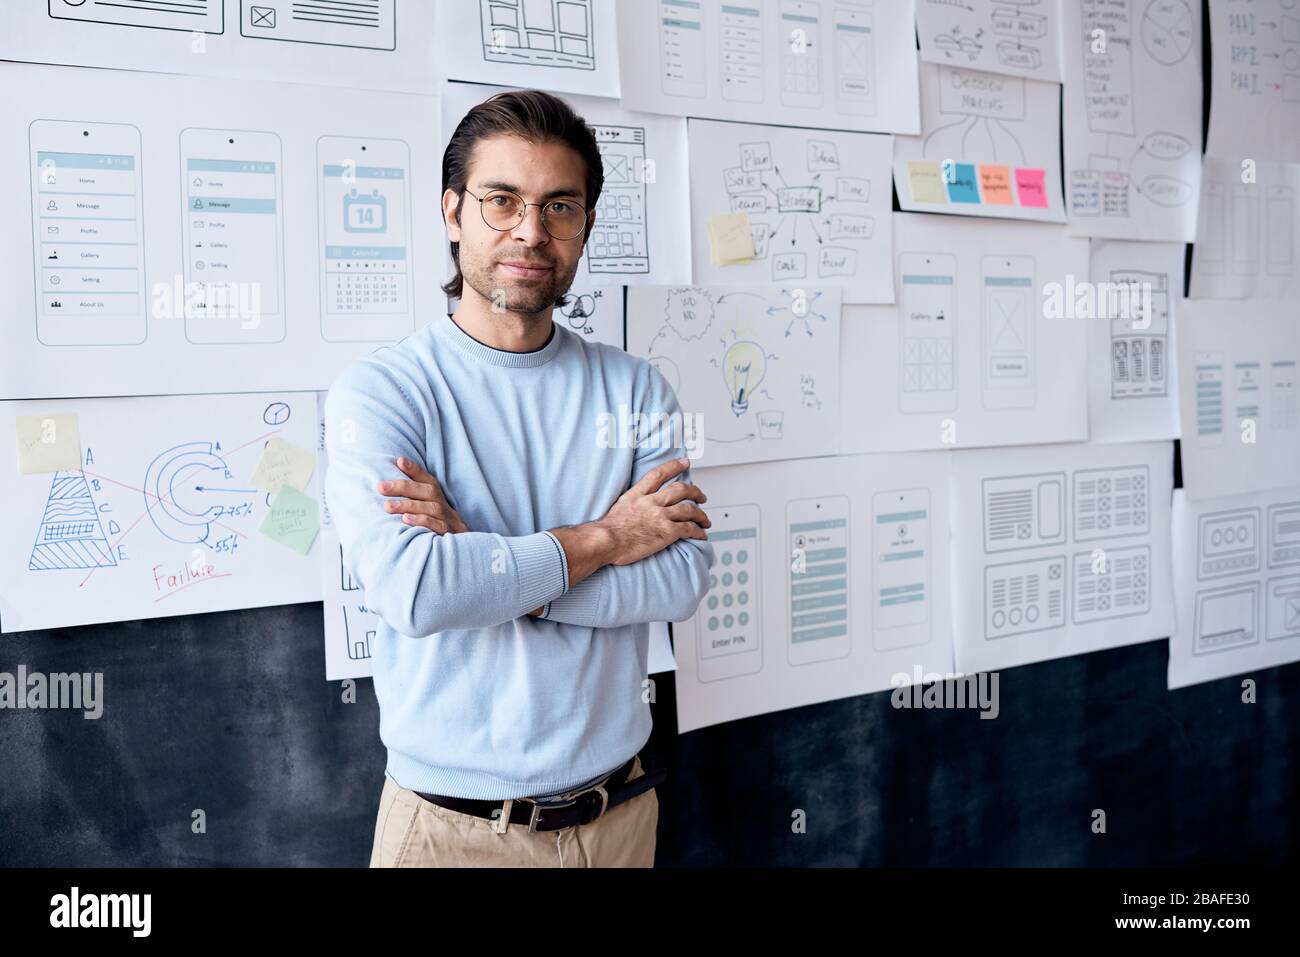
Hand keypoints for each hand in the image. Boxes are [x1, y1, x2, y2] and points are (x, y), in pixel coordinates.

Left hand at [377, 456, 468, 534]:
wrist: (464, 552)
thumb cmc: (438, 529)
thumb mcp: (429, 512)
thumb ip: (414, 499)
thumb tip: (393, 478)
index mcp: (439, 499)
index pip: (428, 480)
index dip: (415, 470)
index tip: (400, 461)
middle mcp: (444, 506)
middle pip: (428, 491)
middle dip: (404, 487)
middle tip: (381, 487)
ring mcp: (448, 520)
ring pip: (431, 508)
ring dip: (408, 505)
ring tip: (387, 506)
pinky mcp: (449, 535)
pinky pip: (437, 526)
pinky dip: (422, 522)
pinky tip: (406, 520)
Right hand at [595, 457, 709, 565]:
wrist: (605, 540)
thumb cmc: (607, 530)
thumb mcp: (618, 507)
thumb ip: (631, 503)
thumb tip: (636, 508)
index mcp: (638, 494)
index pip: (659, 474)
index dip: (674, 466)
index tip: (685, 462)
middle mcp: (651, 502)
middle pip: (680, 490)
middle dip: (695, 492)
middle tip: (701, 496)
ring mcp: (660, 516)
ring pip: (689, 509)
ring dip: (701, 515)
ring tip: (705, 520)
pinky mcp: (666, 531)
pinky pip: (689, 529)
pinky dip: (698, 531)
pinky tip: (702, 534)